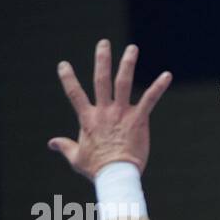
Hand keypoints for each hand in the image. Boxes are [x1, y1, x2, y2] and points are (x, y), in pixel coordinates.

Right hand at [49, 40, 170, 178]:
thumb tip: (51, 143)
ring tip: (132, 48)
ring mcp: (121, 114)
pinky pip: (149, 99)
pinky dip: (158, 86)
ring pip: (123, 83)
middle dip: (102, 60)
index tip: (63, 65)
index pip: (75, 94)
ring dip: (127, 64)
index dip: (68, 78)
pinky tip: (167, 75)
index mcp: (88, 119)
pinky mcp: (138, 120)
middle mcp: (104, 112)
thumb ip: (65, 146)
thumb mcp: (76, 158)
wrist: (117, 175)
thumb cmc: (97, 169)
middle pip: (101, 80)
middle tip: (103, 43)